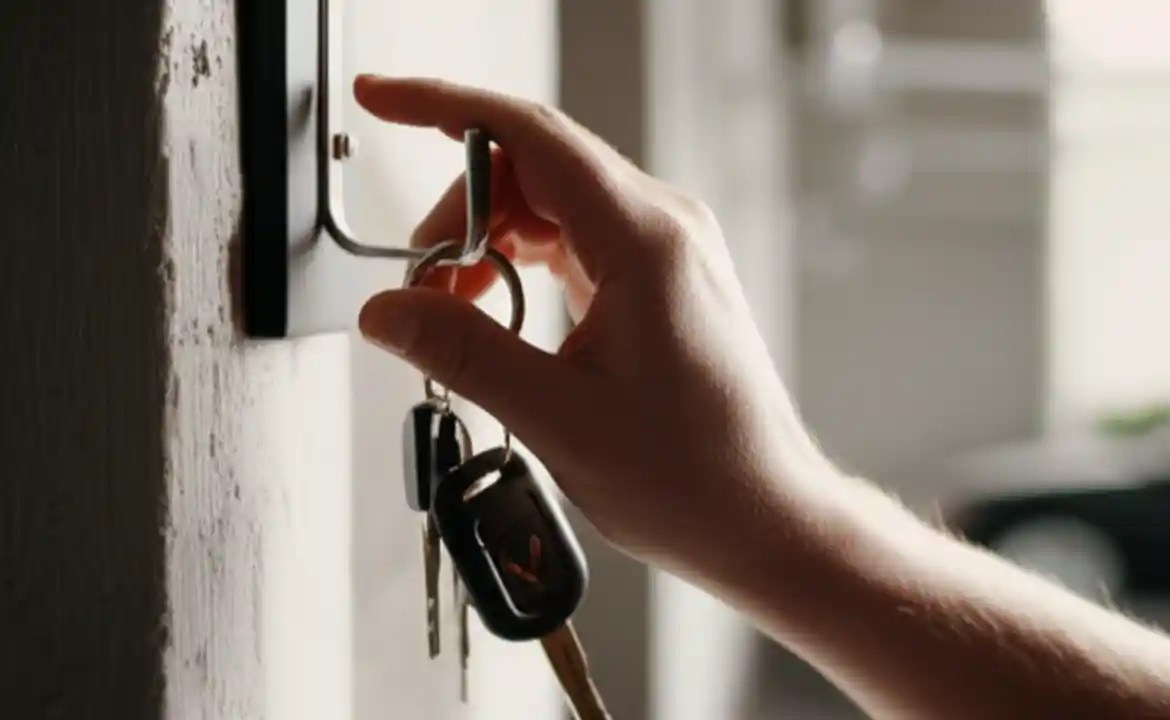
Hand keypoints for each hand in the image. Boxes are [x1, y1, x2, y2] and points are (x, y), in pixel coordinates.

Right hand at [356, 75, 826, 579]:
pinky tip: (500, 316)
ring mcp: (667, 251)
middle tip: (421, 288)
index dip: (444, 109)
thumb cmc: (694, 475)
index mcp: (645, 241)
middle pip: (534, 168)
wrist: (761, 515)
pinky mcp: (662, 280)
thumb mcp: (557, 417)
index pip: (529, 135)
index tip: (382, 101)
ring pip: (553, 205)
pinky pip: (578, 240)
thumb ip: (462, 352)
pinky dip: (523, 264)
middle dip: (459, 213)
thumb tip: (390, 311)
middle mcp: (664, 229)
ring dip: (489, 243)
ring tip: (455, 312)